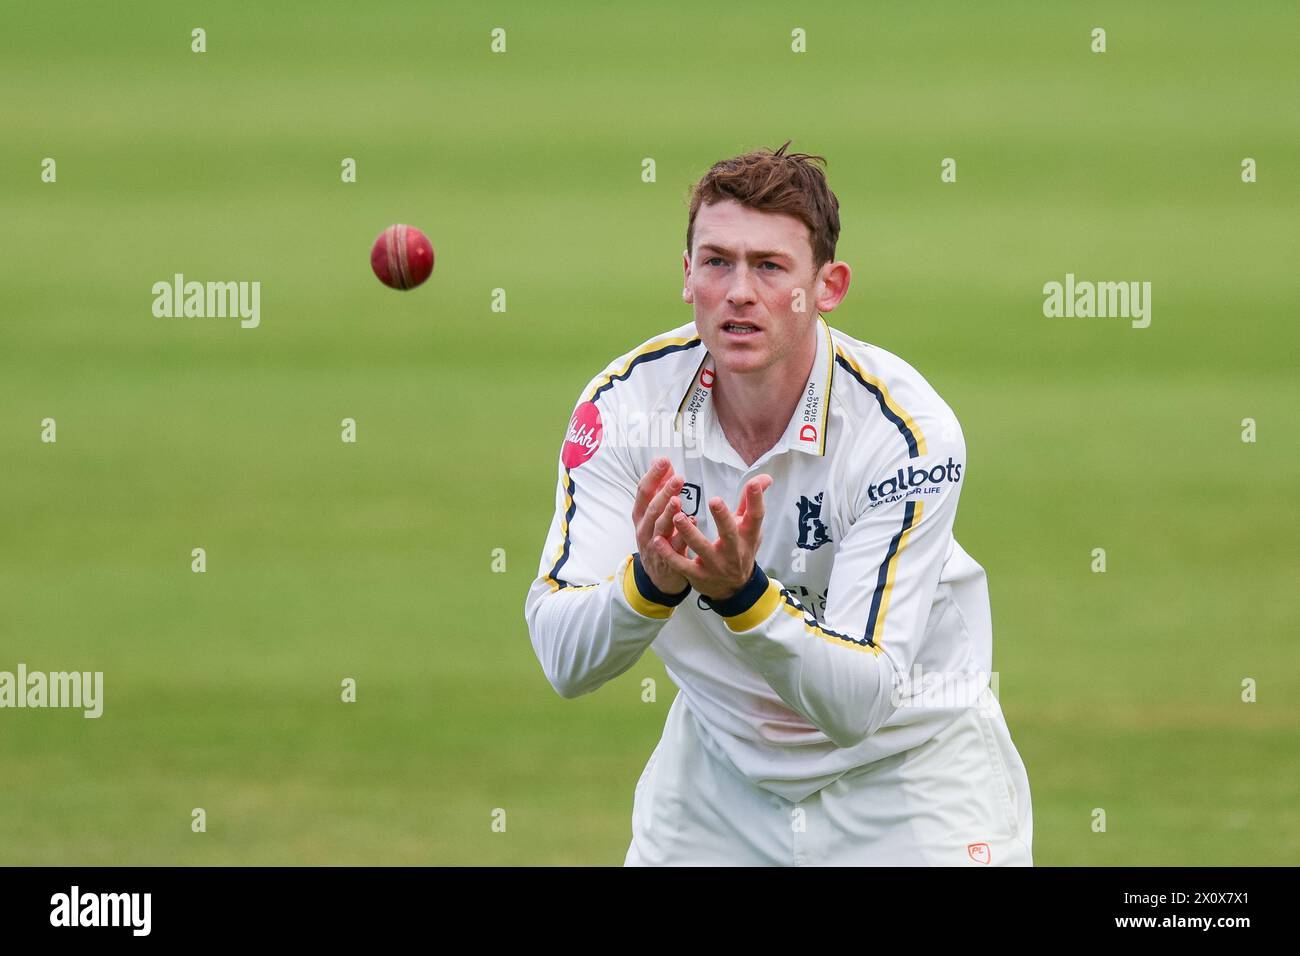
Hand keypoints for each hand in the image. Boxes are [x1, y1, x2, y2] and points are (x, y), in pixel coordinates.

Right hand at [632, 457, 692, 594]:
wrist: (658, 575)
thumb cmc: (658, 536)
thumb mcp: (654, 513)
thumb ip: (659, 489)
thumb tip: (662, 462)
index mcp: (640, 514)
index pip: (643, 491)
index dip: (653, 476)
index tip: (664, 461)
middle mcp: (643, 528)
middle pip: (652, 507)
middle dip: (663, 492)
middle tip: (677, 478)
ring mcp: (653, 545)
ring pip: (659, 527)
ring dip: (668, 513)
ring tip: (677, 500)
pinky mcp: (666, 559)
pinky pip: (674, 546)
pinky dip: (681, 534)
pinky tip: (691, 522)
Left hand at [652, 474, 773, 599]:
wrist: (734, 588)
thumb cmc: (740, 550)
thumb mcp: (749, 529)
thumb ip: (750, 502)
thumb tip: (764, 477)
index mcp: (747, 536)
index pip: (755, 517)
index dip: (756, 501)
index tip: (754, 483)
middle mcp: (733, 551)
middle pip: (730, 534)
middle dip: (723, 518)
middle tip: (715, 501)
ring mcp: (715, 565)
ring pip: (702, 549)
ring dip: (689, 533)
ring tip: (678, 516)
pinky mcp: (698, 575)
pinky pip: (682, 565)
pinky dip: (669, 554)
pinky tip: (658, 540)